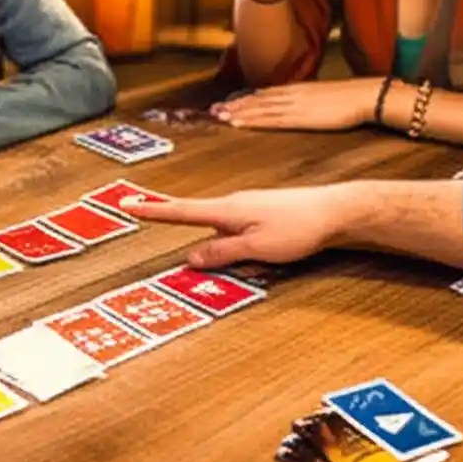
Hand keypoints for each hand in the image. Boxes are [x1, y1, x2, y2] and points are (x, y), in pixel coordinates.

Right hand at [123, 187, 348, 268]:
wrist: (336, 211)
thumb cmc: (298, 228)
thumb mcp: (256, 248)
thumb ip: (222, 254)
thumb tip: (191, 257)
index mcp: (227, 210)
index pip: (180, 211)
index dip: (152, 210)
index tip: (126, 204)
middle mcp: (233, 204)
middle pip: (196, 218)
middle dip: (173, 219)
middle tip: (144, 214)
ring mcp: (248, 207)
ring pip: (218, 227)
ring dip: (211, 240)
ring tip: (217, 251)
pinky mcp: (262, 213)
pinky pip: (235, 229)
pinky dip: (229, 240)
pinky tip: (243, 250)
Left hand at [209, 78, 381, 130]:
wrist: (364, 96)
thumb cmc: (348, 99)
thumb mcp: (322, 97)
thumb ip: (306, 101)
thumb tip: (296, 105)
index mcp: (296, 90)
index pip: (263, 94)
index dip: (243, 99)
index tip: (226, 104)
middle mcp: (290, 95)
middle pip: (255, 100)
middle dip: (233, 105)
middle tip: (211, 111)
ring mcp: (292, 105)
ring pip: (257, 108)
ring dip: (236, 112)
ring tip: (217, 116)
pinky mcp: (298, 117)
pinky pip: (268, 120)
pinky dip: (249, 120)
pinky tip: (236, 123)